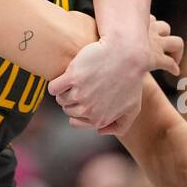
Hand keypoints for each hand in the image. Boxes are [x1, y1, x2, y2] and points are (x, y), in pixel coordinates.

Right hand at [50, 16, 181, 133]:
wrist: (127, 55)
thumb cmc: (132, 80)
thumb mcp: (133, 108)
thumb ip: (120, 126)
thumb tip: (100, 131)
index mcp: (99, 119)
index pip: (75, 122)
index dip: (78, 111)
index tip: (84, 100)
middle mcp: (88, 110)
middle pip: (67, 109)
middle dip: (72, 100)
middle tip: (83, 86)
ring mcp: (79, 94)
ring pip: (60, 98)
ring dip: (65, 91)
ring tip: (76, 81)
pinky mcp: (72, 77)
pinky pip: (53, 87)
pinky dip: (56, 84)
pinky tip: (65, 77)